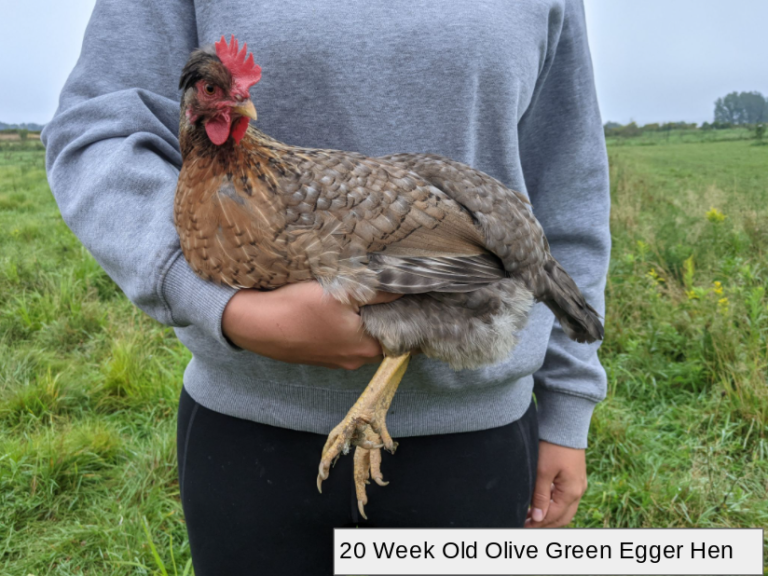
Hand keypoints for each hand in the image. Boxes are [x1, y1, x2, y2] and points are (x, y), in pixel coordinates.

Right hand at [221, 281, 401, 369]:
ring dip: (366, 322)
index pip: (403, 336)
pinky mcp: (321, 356)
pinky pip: (344, 342)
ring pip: (363, 340)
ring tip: (366, 298)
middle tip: (391, 294)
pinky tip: (340, 311)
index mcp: (368, 348)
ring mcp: (337, 361)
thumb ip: (379, 292)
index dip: (409, 317)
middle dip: (388, 318)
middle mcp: (356, 361)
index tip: (414, 300)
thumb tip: (406, 287)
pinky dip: (348, 328)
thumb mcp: (344, 292)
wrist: (258, 325)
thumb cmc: (300, 308)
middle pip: (384, 338)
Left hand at [525, 440, 587, 527]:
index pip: (554, 516)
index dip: (538, 523)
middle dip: (545, 523)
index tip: (523, 525)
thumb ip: (540, 496)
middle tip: (526, 524)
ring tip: (530, 514)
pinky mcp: (575, 477)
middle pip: (562, 517)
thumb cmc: (553, 446)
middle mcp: (578, 491)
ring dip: (549, 514)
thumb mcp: (542, 471)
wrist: (565, 424)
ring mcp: (578, 484)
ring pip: (564, 508)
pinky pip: (565, 498)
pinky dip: (553, 504)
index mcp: (571, 492)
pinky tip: (540, 501)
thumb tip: (538, 518)